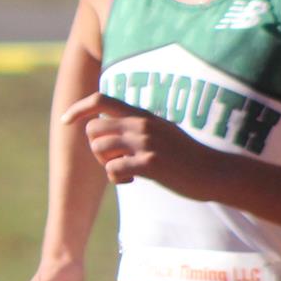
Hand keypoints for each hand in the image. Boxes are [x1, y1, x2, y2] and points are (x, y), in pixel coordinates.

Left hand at [61, 93, 232, 200]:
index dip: (77, 108)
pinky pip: (113, 170)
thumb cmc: (185, 156)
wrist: (215, 172)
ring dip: (106, 164)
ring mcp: (145, 142)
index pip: (100, 99)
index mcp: (142, 115)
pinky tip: (133, 181)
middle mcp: (141, 124)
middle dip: (96, 148)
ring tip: (126, 171)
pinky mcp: (150, 163)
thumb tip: (103, 130)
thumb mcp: (160, 131)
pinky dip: (117, 179)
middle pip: (92, 129)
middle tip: (114, 161)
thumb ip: (135, 127)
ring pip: (99, 149)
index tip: (65, 121)